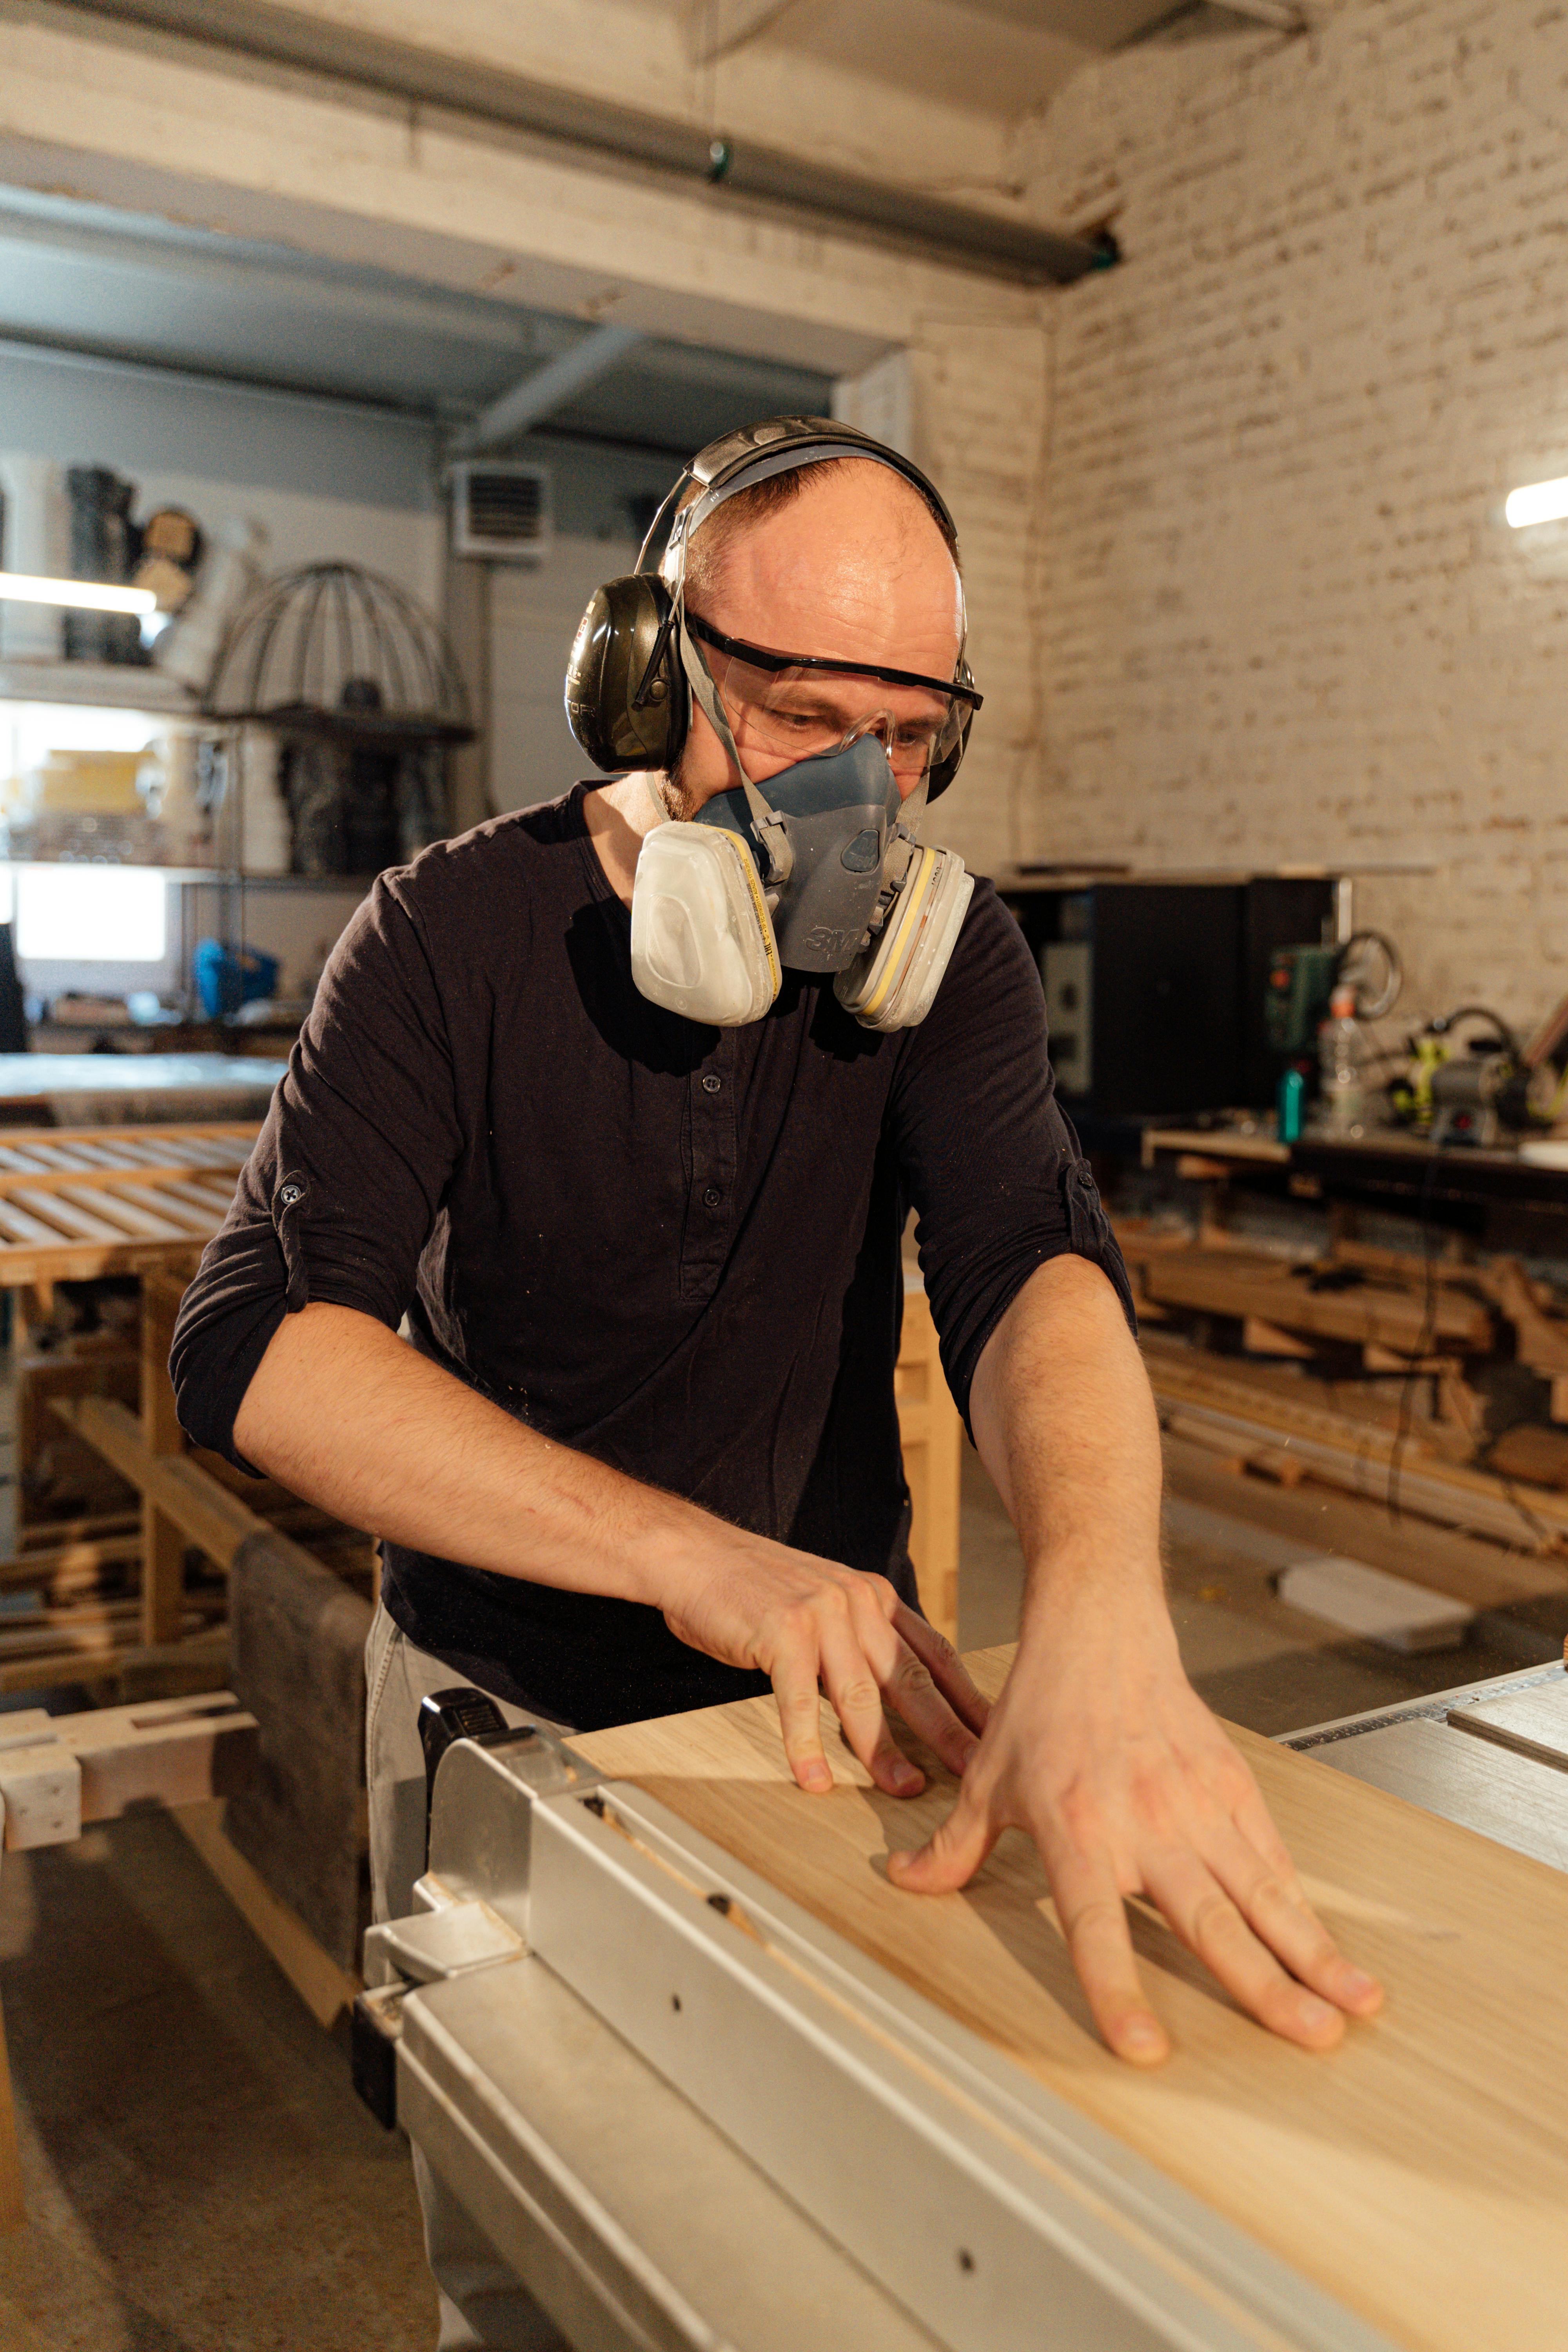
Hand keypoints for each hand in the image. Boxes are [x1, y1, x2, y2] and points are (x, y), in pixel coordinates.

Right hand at [664, 1538, 988, 1796]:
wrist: (698, 1556)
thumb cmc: (755, 1587)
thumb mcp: (825, 1602)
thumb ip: (860, 1641)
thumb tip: (891, 1698)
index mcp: (874, 1598)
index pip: (935, 1655)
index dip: (967, 1698)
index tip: (994, 1734)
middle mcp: (856, 1604)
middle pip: (912, 1680)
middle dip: (947, 1732)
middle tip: (976, 1772)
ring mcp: (820, 1618)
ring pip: (861, 1696)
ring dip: (883, 1750)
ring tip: (903, 1788)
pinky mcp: (781, 1635)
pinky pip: (799, 1701)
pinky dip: (806, 1745)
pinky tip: (814, 1777)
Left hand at [887, 1590, 1382, 2060]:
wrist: (1099, 1629)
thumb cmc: (1041, 1707)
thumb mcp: (987, 1779)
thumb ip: (955, 1845)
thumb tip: (905, 1884)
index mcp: (1076, 1831)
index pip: (1096, 1927)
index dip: (1117, 1989)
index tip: (1146, 2049)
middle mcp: (1144, 1824)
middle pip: (1208, 1919)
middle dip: (1264, 1985)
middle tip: (1311, 2038)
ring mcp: (1197, 1805)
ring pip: (1261, 1893)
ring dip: (1311, 1952)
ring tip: (1356, 2006)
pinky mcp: (1231, 1785)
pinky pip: (1270, 1856)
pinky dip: (1302, 1905)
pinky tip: (1334, 1950)